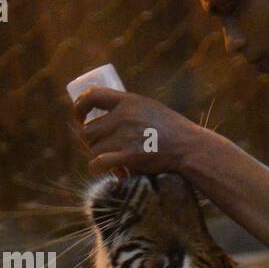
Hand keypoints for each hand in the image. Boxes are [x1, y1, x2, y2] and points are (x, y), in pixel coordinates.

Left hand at [72, 87, 205, 177]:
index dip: (79, 106)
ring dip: (98, 157)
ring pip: (92, 149)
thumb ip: (128, 108)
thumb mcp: (149, 107)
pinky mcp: (129, 156)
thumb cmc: (171, 129)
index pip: (92, 96)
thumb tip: (104, 113)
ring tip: (113, 162)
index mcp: (128, 101)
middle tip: (101, 148)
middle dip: (91, 142)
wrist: (189, 147)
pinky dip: (98, 169)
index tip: (80, 117)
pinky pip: (97, 164)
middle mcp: (124, 116)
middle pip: (88, 130)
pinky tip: (107, 171)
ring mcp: (125, 136)